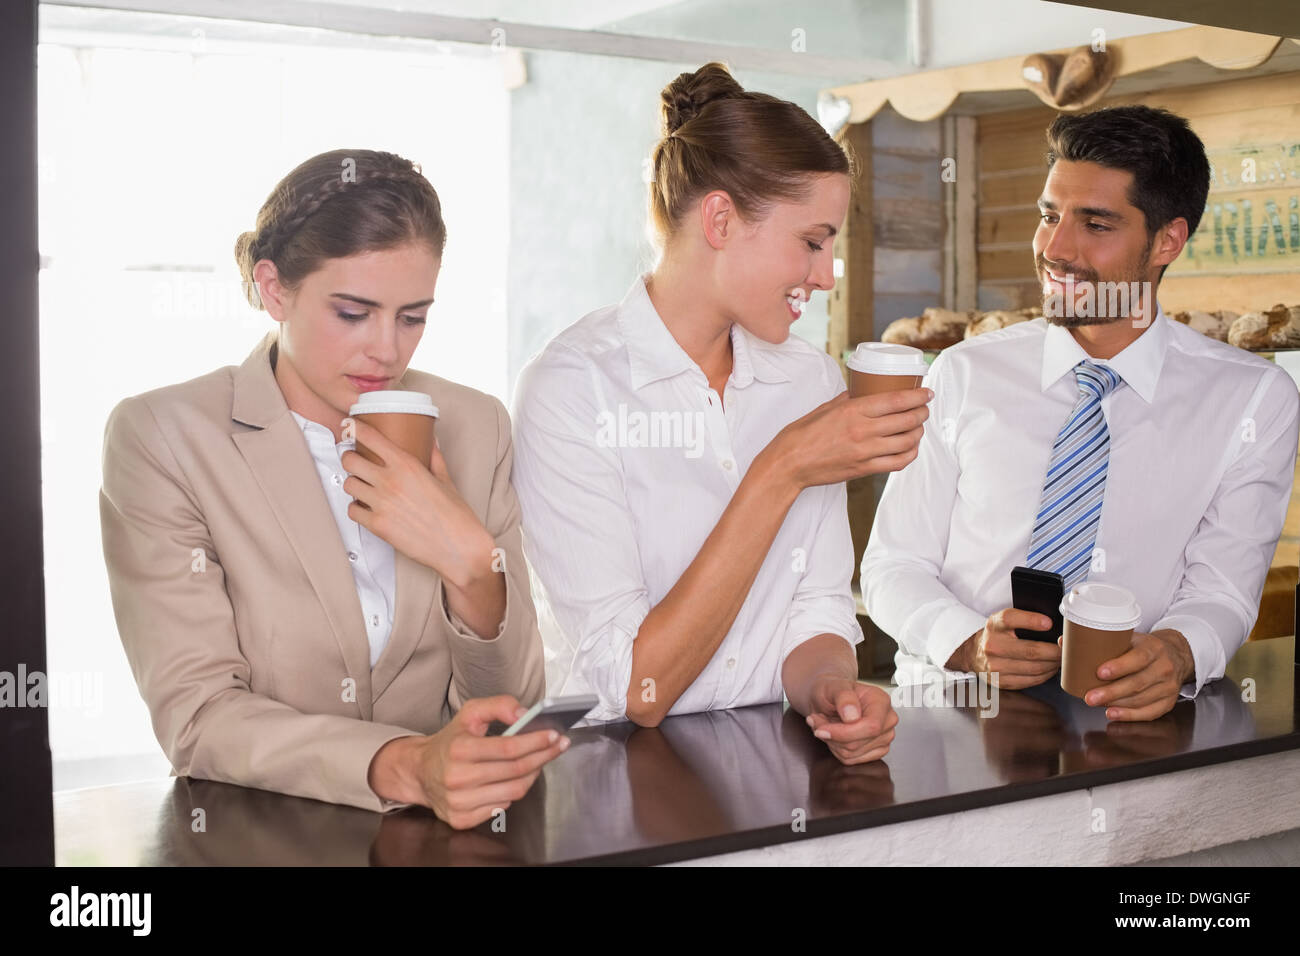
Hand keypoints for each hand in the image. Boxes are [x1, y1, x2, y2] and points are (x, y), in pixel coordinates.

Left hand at [340, 417, 494, 587]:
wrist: (459, 547)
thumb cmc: (456, 515)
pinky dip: (357, 508)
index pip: (370, 437)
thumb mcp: (446, 480)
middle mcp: (390, 481)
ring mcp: (381, 504)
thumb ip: (434, 458)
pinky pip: (352, 511)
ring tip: (363, 487)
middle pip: (349, 460)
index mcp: (407, 465)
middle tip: (356, 462)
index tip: (349, 427)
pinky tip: (367, 508)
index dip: (354, 429)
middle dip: (349, 459)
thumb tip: (431, 442)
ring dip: (354, 484)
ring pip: (348, 484)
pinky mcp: (377, 525)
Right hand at [369, 695, 569, 829]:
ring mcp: (459, 802)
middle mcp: (457, 778)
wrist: (420, 771)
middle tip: (558, 746)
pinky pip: (502, 807)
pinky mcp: (461, 819)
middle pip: (516, 771)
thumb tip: (524, 713)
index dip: (536, 742)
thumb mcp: (469, 713)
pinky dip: (513, 792)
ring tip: (538, 761)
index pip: (509, 748)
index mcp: (459, 749)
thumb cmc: (450, 741)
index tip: (554, 735)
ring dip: (532, 775)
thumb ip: (498, 705)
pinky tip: (513, 780)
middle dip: (543, 756)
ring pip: (514, 791)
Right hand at [760, 388, 930, 492]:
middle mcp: (862, 431)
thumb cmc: (801, 435)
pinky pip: (898, 463)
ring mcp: (865, 452)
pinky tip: (910, 447)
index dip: (917, 396)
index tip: (926, 393)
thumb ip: (848, 399)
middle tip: (924, 408)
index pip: (896, 400)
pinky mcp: (864, 469)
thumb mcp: (825, 408)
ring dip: (919, 432)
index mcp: (852, 411)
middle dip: (922, 412)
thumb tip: (864, 390)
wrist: (789, 465)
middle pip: (907, 420)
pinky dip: (910, 454)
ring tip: (919, 427)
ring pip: (907, 441)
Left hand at [805, 678, 897, 764]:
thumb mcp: (833, 686)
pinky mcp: (877, 751)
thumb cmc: (832, 690)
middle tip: (817, 721)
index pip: (871, 726)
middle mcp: (887, 720)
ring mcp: (884, 738)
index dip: (844, 733)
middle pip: (858, 743)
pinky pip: (851, 760)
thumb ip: (844, 697)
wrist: (829, 698)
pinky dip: (836, 749)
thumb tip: (852, 716)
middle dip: (832, 736)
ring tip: (825, 725)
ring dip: (831, 741)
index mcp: (881, 701)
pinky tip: (834, 735)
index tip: (822, 729)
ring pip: (852, 754)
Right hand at [946, 608, 1060, 688]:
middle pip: (1031, 651)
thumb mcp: (1004, 620)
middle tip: (1068, 648)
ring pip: (1035, 668)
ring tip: (1062, 659)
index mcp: (994, 625)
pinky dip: (1046, 675)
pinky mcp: (1002, 682)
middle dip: (1056, 651)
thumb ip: (1024, 619)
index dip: (1031, 620)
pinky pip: (1031, 680)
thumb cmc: (997, 635)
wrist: (973, 654)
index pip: (1011, 619)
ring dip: (1054, 664)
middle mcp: (992, 646)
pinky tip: (1051, 668)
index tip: (1049, 623)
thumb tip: (1055, 626)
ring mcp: (996, 667)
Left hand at [1079, 629, 1194, 720]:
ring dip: (1117, 704)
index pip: (1138, 658)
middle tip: (1089, 697)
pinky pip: (1150, 712)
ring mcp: (1169, 686)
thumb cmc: (1144, 647)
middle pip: (1137, 683)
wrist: (1175, 655)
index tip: (1099, 672)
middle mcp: (1164, 667)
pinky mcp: (1168, 701)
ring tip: (1096, 703)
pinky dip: (1131, 715)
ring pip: (1141, 699)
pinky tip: (1113, 714)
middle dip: (1111, 692)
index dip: (1120, 666)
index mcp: (1154, 648)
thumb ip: (1099, 641)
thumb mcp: (1128, 638)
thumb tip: (1063, 642)